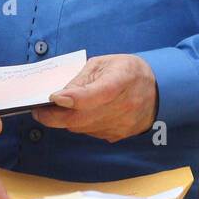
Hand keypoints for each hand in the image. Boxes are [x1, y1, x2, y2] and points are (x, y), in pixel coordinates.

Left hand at [32, 53, 157, 141]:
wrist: (159, 91)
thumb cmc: (128, 71)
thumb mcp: (105, 63)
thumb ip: (82, 78)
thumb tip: (60, 95)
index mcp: (123, 79)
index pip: (97, 93)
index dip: (73, 98)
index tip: (53, 98)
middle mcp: (125, 105)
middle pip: (83, 118)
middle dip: (54, 117)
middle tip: (39, 111)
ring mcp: (123, 123)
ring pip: (83, 128)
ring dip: (66, 121)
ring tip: (57, 110)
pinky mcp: (120, 135)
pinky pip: (91, 133)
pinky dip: (80, 125)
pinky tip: (80, 114)